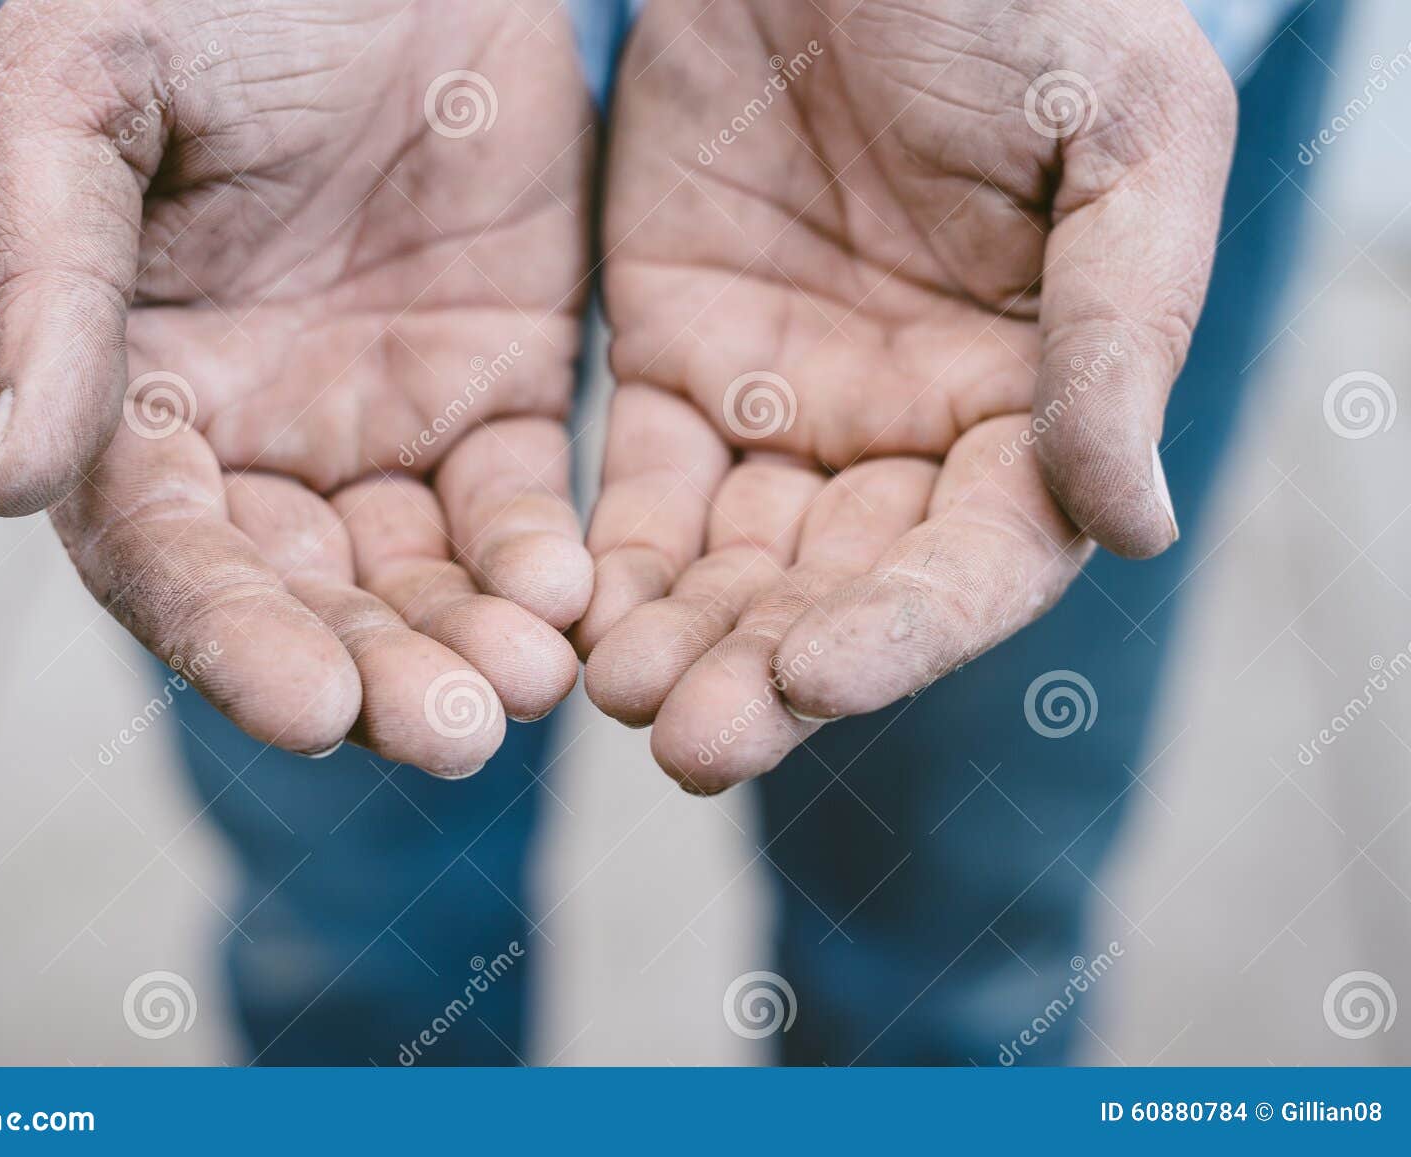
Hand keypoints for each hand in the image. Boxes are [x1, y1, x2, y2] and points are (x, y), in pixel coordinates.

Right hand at [0, 0, 593, 773]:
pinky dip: (545, 563)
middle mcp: (261, 438)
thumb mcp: (85, 103)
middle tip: (454, 734)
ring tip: (530, 688)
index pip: (172, 555)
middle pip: (309, 600)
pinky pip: (523, 506)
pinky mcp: (500, 392)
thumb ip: (45, 286)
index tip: (309, 707)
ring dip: (471, 645)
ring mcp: (385, 423)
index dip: (232, 638)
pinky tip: (573, 600)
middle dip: (377, 674)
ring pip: (423, 577)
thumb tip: (2, 482)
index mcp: (137, 393)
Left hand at [578, 0, 1234, 790]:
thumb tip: (1136, 527)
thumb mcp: (1119, 135)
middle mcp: (908, 431)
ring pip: (736, 566)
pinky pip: (642, 491)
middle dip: (771, 672)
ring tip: (619, 699)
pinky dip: (611, 564)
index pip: (978, 556)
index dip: (905, 629)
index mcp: (1032, 396)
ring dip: (683, 642)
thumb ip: (1127, 329)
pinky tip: (576, 622)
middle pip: (842, 592)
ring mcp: (787, 408)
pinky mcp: (676, 365)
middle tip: (691, 743)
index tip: (819, 675)